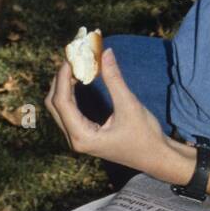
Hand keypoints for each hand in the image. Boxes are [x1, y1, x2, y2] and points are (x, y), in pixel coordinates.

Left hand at [44, 48, 194, 181]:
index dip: (63, 77)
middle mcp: (75, 140)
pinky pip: (68, 111)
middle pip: (54, 104)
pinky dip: (70, 93)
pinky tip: (81, 79)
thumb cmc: (145, 136)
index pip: (61, 102)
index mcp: (82, 137)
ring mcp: (78, 138)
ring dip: (64, 85)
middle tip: (74, 59)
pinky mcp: (83, 135)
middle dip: (61, 79)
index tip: (71, 58)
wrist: (155, 157)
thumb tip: (105, 53)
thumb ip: (114, 79)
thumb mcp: (129, 105)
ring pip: (58, 108)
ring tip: (78, 66)